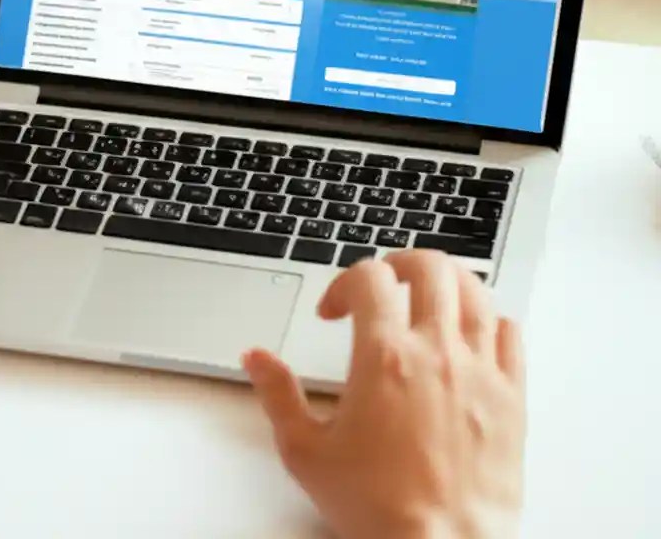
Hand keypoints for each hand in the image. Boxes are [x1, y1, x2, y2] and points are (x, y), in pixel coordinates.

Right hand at [242, 250, 525, 538]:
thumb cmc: (377, 507)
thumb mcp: (305, 450)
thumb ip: (277, 394)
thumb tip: (256, 358)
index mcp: (383, 358)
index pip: (369, 278)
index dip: (343, 282)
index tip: (333, 312)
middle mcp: (437, 352)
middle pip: (429, 268)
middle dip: (399, 263)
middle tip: (382, 283)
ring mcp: (482, 371)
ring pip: (475, 290)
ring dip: (447, 280)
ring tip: (427, 294)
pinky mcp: (513, 397)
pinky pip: (511, 333)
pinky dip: (490, 319)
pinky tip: (471, 333)